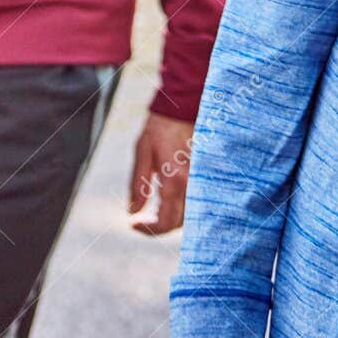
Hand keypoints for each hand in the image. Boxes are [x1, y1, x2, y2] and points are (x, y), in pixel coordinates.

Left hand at [128, 112, 192, 234]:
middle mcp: (192, 184)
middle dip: (160, 227)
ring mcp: (202, 180)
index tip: (133, 224)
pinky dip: (183, 209)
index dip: (148, 229)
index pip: (165, 222)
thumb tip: (132, 212)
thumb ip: (138, 185)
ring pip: (190, 215)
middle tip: (142, 221)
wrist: (182, 107)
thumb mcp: (142, 153)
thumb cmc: (159, 128)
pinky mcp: (205, 175)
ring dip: (172, 219)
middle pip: (180, 223)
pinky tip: (169, 202)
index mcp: (175, 181)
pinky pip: (196, 201)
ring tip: (154, 213)